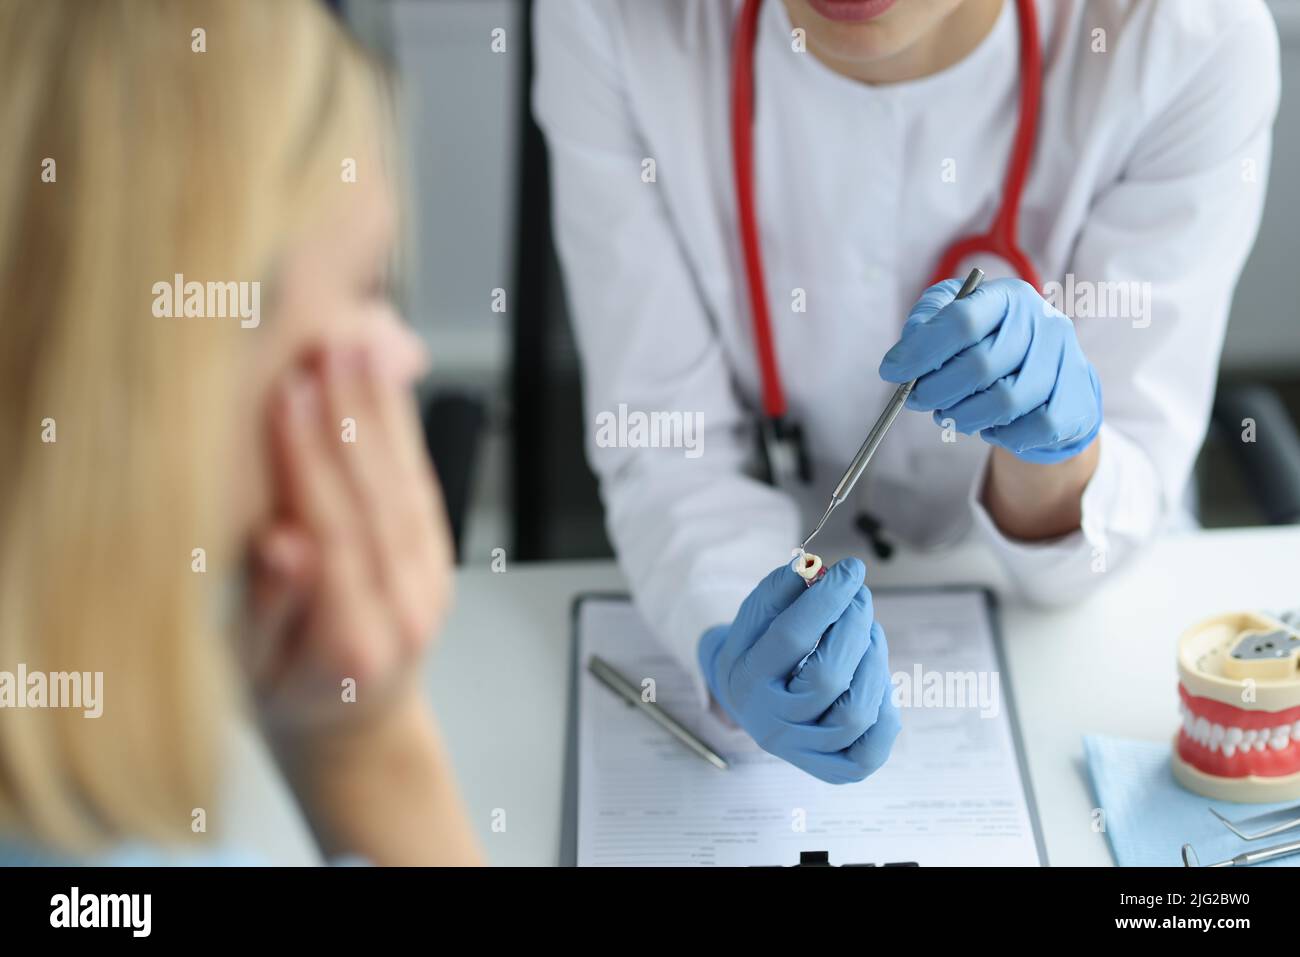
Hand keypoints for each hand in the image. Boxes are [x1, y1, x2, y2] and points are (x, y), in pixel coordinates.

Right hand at [245, 343, 452, 737]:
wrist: (354, 727)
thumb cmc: (289, 701)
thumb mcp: (254, 675)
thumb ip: (271, 610)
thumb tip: (285, 544)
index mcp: (354, 645)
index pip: (334, 534)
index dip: (311, 461)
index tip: (287, 396)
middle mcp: (405, 611)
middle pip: (378, 499)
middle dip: (350, 418)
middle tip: (326, 349)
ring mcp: (431, 582)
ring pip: (407, 486)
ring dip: (381, 411)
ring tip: (356, 348)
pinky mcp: (438, 557)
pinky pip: (422, 487)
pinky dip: (403, 432)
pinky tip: (384, 383)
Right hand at [697, 558, 899, 783]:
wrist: (750, 698)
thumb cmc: (758, 648)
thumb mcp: (755, 615)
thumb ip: (780, 590)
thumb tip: (814, 567)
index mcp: (747, 680)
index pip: (792, 637)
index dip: (827, 599)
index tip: (851, 570)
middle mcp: (770, 724)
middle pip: (828, 678)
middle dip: (854, 627)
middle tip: (860, 598)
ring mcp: (802, 751)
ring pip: (856, 713)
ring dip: (873, 662)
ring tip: (867, 634)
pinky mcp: (832, 769)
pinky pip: (872, 751)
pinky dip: (885, 710)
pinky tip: (874, 676)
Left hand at [879, 278, 1101, 463]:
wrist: (1047, 377)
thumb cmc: (988, 344)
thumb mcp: (952, 321)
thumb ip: (924, 328)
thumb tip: (902, 360)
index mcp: (1008, 296)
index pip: (961, 320)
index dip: (921, 351)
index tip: (892, 372)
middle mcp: (1043, 322)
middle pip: (980, 365)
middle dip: (937, 390)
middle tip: (917, 399)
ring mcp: (1066, 360)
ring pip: (1006, 401)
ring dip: (965, 416)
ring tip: (951, 414)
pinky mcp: (1077, 398)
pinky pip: (1035, 427)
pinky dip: (1004, 435)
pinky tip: (990, 426)